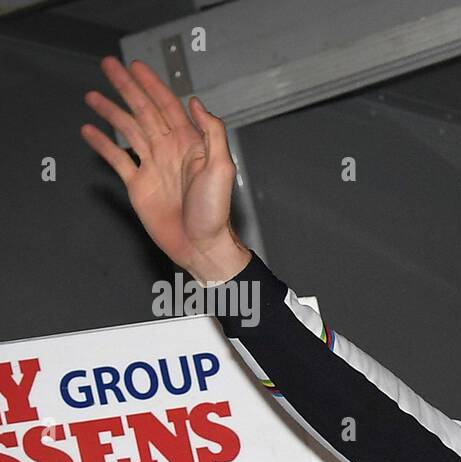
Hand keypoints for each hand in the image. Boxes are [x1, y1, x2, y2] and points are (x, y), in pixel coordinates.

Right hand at [81, 56, 251, 283]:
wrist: (201, 247)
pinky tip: (90, 130)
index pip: (168, 106)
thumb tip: (195, 103)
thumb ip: (211, 133)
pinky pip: (117, 159)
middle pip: (144, 111)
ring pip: (129, 130)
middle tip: (109, 66)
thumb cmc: (215, 213)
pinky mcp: (139, 185)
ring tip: (93, 95)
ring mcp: (153, 167)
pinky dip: (103, 144)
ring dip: (111, 111)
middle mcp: (170, 151)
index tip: (136, 67)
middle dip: (127, 88)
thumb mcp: (222, 167)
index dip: (152, 85)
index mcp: (190, 145)